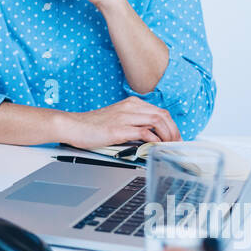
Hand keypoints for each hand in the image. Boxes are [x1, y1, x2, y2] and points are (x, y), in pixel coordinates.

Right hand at [60, 96, 181, 146]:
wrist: (72, 125)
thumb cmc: (91, 126)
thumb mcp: (116, 119)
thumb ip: (132, 123)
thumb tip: (149, 136)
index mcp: (131, 104)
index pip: (160, 111)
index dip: (172, 125)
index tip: (175, 138)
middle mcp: (130, 107)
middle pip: (163, 115)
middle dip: (174, 131)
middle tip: (177, 144)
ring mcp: (125, 117)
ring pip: (157, 121)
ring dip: (168, 136)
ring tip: (169, 147)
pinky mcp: (119, 129)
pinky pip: (144, 132)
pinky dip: (154, 140)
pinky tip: (156, 147)